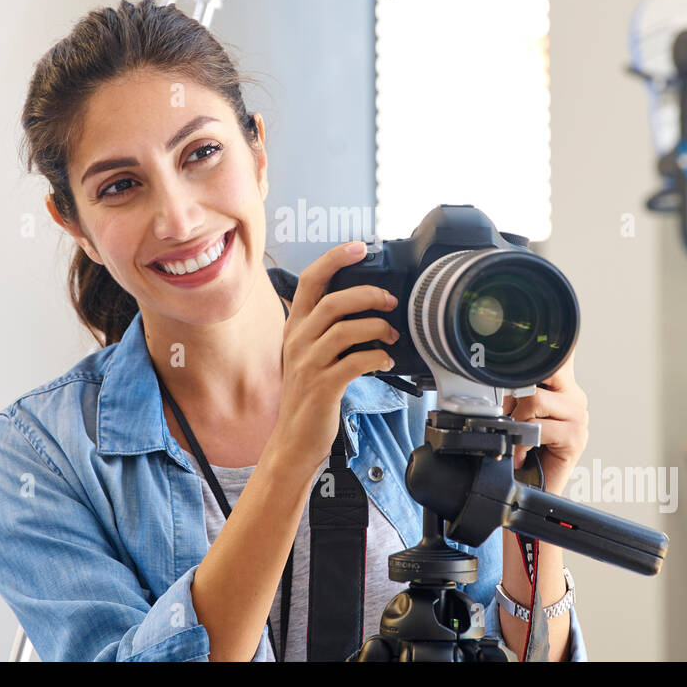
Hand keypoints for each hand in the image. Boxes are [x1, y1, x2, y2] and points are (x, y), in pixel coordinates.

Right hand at [269, 241, 399, 473]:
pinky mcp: (322, 386)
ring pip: (345, 330)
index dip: (335, 259)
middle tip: (390, 300)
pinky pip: (355, 362)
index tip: (359, 247)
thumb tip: (363, 305)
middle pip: (332, 301)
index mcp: (295, 326)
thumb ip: (326, 329)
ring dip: (377, 328)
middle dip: (367, 294)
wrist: (294, 439)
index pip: (310, 279)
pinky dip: (376, 357)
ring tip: (392, 335)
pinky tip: (385, 361)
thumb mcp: (308, 353)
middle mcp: (298, 340)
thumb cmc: (308, 394)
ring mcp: (308, 364)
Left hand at [501, 347, 588, 495]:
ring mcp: (578, 415)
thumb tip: (497, 373)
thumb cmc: (525, 451)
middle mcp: (573, 395)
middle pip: (542, 370)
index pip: (559, 354)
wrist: (534, 489)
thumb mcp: (516, 413)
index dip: (548, 342)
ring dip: (517, 421)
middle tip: (509, 414)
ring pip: (535, 399)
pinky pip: (540, 427)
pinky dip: (524, 441)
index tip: (532, 334)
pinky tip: (523, 452)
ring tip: (517, 438)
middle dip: (516, 392)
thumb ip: (516, 391)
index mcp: (562, 384)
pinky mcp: (576, 436)